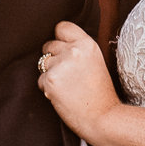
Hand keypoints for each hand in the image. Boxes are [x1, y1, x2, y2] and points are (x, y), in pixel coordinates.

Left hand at [37, 21, 119, 138]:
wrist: (104, 118)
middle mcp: (74, 51)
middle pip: (48, 45)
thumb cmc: (101, 94)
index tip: (63, 50)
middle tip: (68, 75)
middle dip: (53, 59)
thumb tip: (56, 43)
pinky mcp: (51, 80)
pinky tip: (63, 96)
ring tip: (67, 87)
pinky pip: (40, 80)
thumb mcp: (96, 62)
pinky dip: (48, 89)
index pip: (62, 27)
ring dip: (50, 75)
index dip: (59, 39)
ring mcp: (61, 65)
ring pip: (42, 63)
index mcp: (87, 44)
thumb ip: (79, 50)